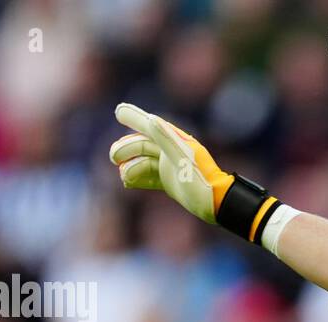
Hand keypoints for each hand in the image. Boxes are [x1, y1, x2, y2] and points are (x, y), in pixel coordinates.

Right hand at [108, 102, 233, 223]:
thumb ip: (165, 138)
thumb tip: (150, 119)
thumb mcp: (181, 157)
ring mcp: (169, 167)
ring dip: (130, 167)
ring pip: (143, 162)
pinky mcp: (169, 182)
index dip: (134, 118)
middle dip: (126, 149)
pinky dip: (137, 179)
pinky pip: (148, 177)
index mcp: (174, 141)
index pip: (150, 126)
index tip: (119, 111)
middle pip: (142, 146)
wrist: (214, 203)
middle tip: (114, 158)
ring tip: (124, 177)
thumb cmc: (199, 179)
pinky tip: (127, 183)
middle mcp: (171, 152)